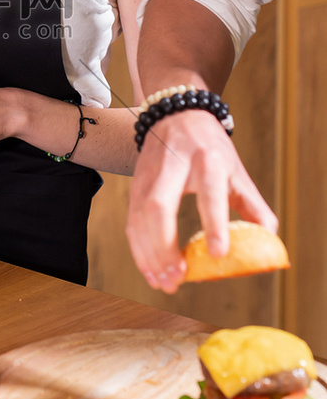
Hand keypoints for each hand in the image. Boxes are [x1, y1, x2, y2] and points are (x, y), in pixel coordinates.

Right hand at [127, 111, 277, 293]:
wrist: (176, 115)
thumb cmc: (210, 148)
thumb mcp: (237, 171)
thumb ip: (253, 206)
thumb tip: (267, 242)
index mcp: (207, 160)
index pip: (208, 192)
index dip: (213, 224)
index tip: (219, 254)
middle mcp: (172, 165)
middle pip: (159, 207)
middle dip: (165, 247)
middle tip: (179, 277)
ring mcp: (148, 175)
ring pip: (139, 219)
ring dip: (149, 256)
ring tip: (166, 283)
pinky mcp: (134, 186)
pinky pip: (131, 223)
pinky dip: (139, 251)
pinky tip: (151, 272)